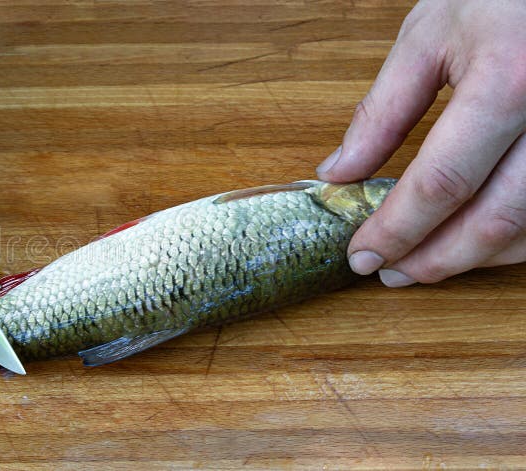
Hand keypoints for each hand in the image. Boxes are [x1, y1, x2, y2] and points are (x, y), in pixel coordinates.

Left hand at [317, 0, 525, 286]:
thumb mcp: (429, 35)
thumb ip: (382, 111)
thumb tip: (340, 172)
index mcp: (509, 84)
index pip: (442, 183)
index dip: (397, 229)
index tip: (362, 253)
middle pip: (493, 219)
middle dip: (434, 259)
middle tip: (389, 273)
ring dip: (473, 258)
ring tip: (422, 265)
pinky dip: (512, 240)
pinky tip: (475, 243)